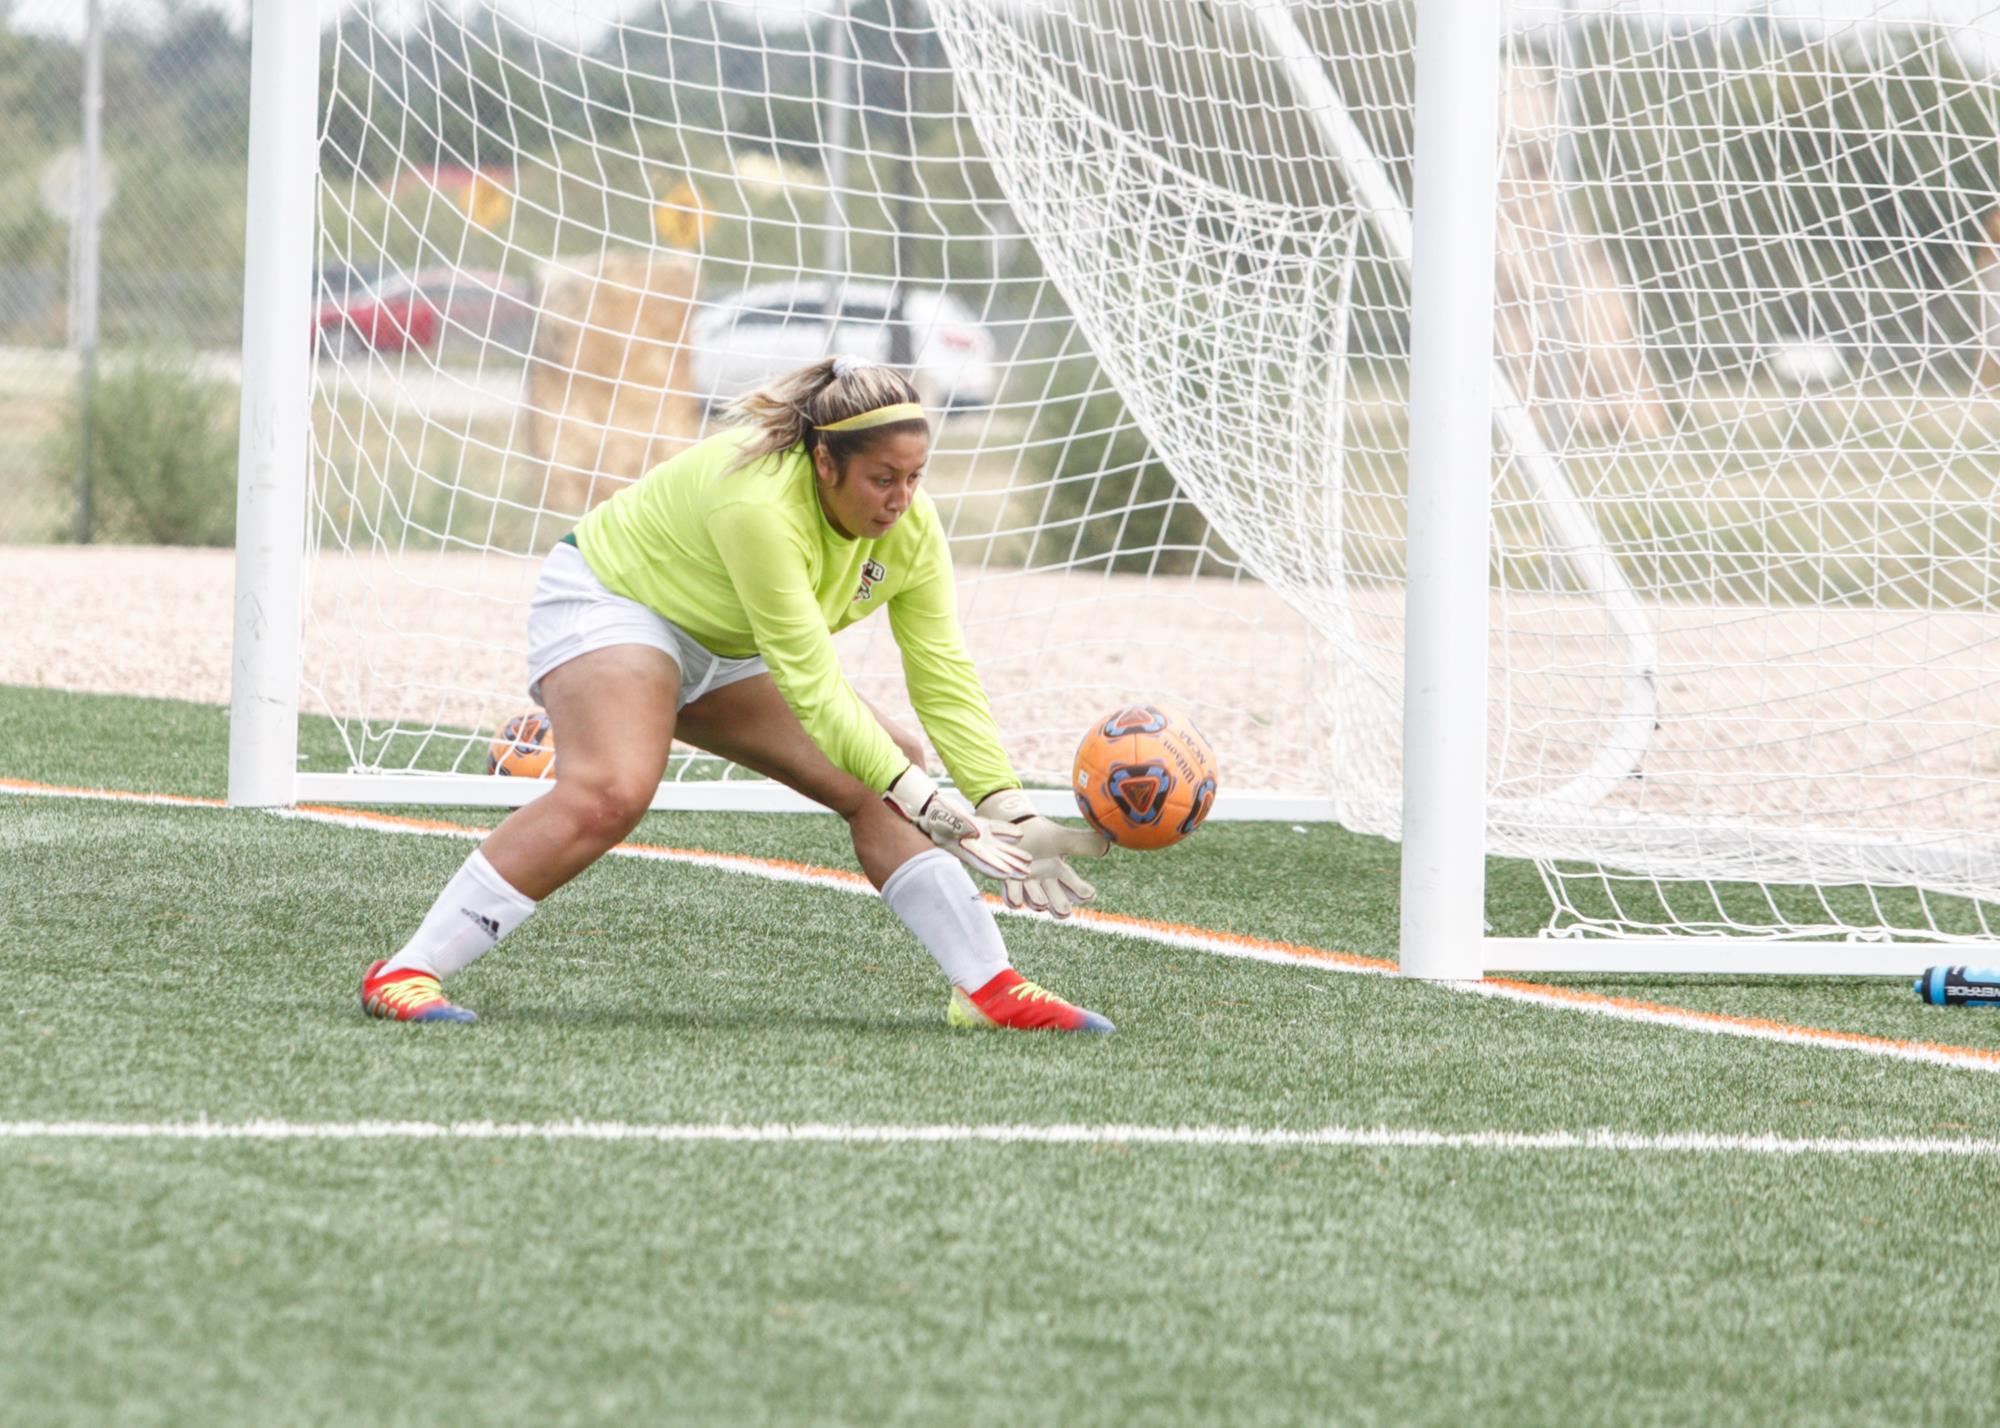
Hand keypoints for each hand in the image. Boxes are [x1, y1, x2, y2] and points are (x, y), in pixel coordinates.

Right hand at [884, 766, 1030, 882]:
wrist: (928, 805)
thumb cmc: (935, 813)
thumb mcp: (946, 819)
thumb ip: (961, 825)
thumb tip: (977, 832)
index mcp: (962, 848)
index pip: (981, 862)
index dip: (995, 869)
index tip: (1009, 875)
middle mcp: (971, 846)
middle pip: (994, 859)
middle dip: (1010, 867)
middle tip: (1027, 875)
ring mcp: (975, 836)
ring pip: (998, 847)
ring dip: (1012, 854)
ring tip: (1028, 861)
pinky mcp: (977, 825)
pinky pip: (995, 830)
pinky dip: (1007, 833)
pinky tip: (1020, 836)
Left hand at [976, 788, 1110, 917]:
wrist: (1013, 829)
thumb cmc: (1040, 834)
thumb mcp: (1063, 838)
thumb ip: (1085, 843)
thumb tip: (1108, 845)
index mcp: (1058, 871)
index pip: (1073, 884)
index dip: (1081, 890)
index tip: (1090, 895)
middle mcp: (1044, 882)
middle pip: (1055, 898)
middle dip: (1060, 906)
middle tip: (1065, 913)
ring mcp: (1026, 883)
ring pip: (1033, 899)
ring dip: (1037, 901)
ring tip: (1042, 903)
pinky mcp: (1008, 881)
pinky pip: (1012, 894)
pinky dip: (1014, 898)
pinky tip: (1016, 902)